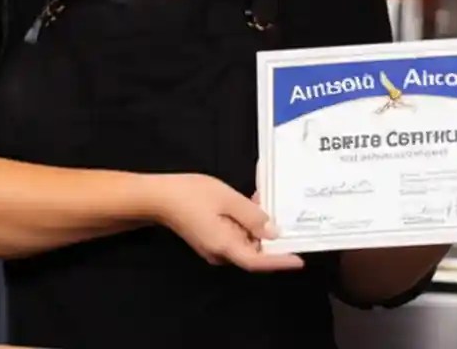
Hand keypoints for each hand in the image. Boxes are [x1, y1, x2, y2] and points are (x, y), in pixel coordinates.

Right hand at [148, 173, 303, 271]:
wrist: (157, 197)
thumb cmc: (190, 195)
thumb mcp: (227, 199)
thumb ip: (252, 216)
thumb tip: (273, 232)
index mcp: (225, 246)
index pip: (258, 262)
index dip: (280, 261)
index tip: (300, 260)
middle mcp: (220, 253)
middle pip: (253, 252)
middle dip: (270, 236)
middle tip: (285, 215)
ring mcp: (213, 247)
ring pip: (244, 242)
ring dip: (257, 226)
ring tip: (265, 201)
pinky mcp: (209, 239)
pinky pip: (233, 236)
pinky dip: (245, 223)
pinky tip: (249, 203)